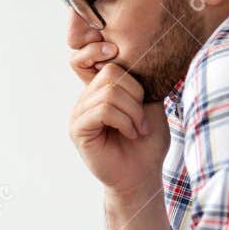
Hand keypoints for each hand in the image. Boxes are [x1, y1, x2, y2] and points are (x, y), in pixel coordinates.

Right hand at [69, 59, 170, 200]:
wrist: (142, 175)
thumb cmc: (147, 143)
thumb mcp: (150, 105)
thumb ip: (141, 82)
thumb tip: (142, 56)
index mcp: (99, 90)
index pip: (94, 59)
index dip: (103, 54)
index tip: (121, 58)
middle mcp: (85, 99)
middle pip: (110, 73)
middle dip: (135, 95)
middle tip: (142, 119)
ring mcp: (79, 113)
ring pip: (109, 93)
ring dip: (132, 112)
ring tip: (138, 129)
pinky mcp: (78, 129)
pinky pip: (103, 110)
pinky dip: (124, 121)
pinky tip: (131, 133)